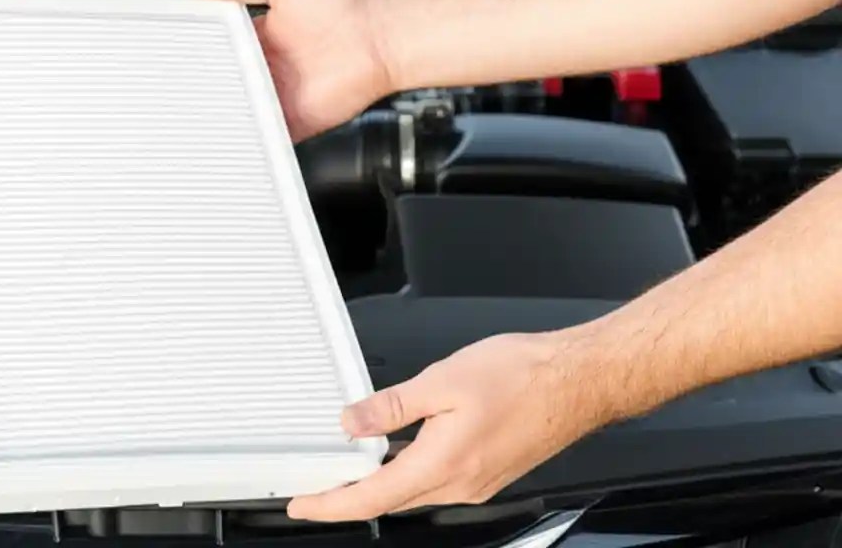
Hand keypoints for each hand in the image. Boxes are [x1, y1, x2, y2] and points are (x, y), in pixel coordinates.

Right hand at [186, 0, 395, 141]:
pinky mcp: (294, 120)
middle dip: (206, 85)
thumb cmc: (344, 4)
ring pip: (242, 108)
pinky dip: (249, 138)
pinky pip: (266, 133)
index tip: (176, 53)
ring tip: (191, 115)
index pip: (223, 46)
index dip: (201, 50)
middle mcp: (271, 67)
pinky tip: (227, 136)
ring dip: (223, 111)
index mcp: (265, 34)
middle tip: (178, 88)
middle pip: (228, 81)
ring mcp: (281, 95)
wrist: (380, 36)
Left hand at [288, 331, 612, 520]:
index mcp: (442, 464)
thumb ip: (391, 406)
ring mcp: (477, 483)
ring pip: (414, 492)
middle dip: (348, 497)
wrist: (579, 381)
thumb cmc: (524, 376)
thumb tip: (352, 422)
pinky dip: (408, 473)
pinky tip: (398, 453)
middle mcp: (459, 484)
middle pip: (389, 500)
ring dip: (379, 485)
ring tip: (348, 468)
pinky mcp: (489, 473)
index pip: (371, 497)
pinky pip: (436, 482)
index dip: (330, 504)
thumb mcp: (442, 380)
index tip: (302, 504)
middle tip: (315, 487)